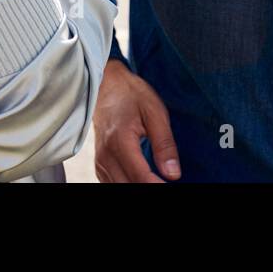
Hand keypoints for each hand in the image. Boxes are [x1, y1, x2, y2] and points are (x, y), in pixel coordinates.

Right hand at [94, 59, 181, 181]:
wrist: (105, 83)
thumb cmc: (130, 94)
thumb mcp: (155, 112)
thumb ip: (164, 144)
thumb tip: (173, 174)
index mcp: (120, 141)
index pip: (140, 177)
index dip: (158, 186)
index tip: (172, 184)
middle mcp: (106, 155)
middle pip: (128, 187)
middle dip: (149, 187)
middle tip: (166, 181)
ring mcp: (100, 160)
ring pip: (118, 188)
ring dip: (138, 186)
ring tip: (156, 179)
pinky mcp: (99, 163)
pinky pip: (111, 184)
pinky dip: (127, 184)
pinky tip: (140, 179)